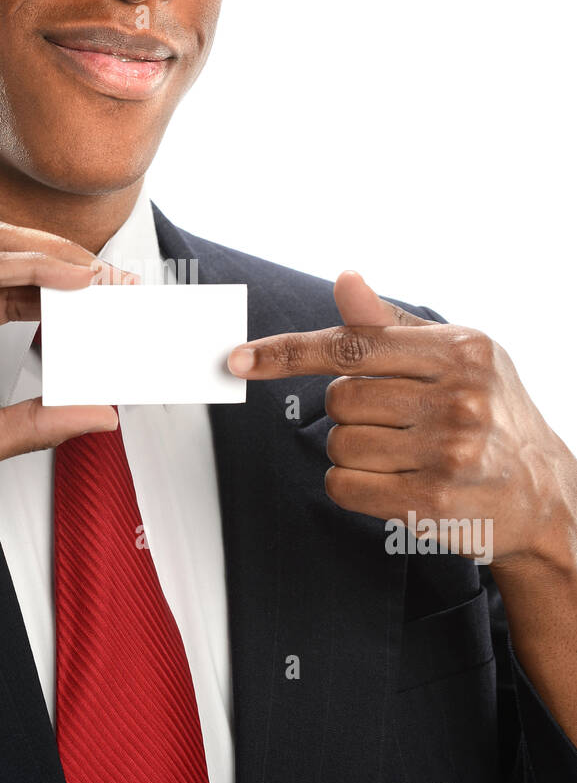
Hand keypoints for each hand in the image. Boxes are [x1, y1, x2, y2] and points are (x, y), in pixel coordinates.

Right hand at [0, 221, 131, 523]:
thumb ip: (35, 423)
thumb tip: (100, 415)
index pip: (1, 285)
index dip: (55, 288)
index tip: (103, 302)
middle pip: (1, 253)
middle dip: (63, 261)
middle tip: (116, 283)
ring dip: (55, 255)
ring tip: (102, 274)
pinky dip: (31, 265)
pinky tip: (72, 277)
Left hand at [227, 271, 576, 566]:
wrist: (545, 495)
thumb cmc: (493, 414)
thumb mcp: (458, 356)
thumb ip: (392, 324)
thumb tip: (345, 280)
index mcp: (461, 350)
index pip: (352, 344)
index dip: (288, 352)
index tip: (238, 359)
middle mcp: (458, 398)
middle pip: (340, 397)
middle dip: (352, 410)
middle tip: (395, 420)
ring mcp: (446, 452)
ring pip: (339, 443)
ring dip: (354, 450)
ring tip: (403, 452)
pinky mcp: (430, 501)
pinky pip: (344, 485)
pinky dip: (354, 485)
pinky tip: (394, 481)